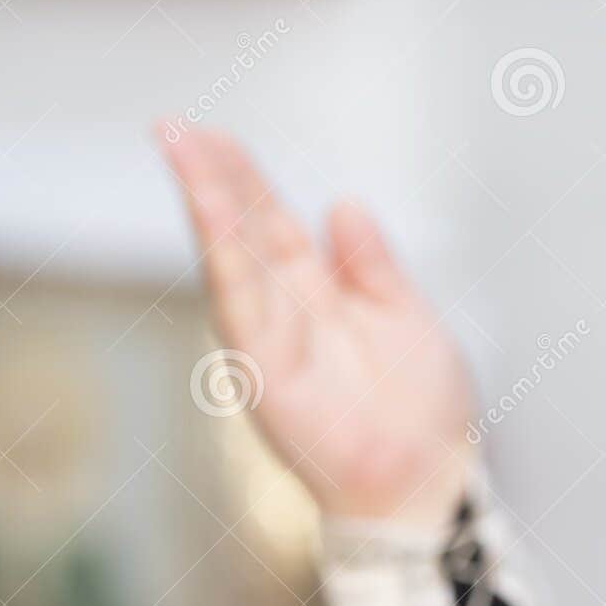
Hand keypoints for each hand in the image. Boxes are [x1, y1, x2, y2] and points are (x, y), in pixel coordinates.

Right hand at [160, 127, 473, 526]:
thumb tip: (342, 204)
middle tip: (174, 127)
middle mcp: (289, 317)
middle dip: (211, 179)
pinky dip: (224, 257)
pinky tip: (210, 211)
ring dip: (205, 205)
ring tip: (180, 150)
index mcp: (323, 298)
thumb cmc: (424, 411)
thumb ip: (373, 265)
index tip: (215, 136)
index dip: (245, 182)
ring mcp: (272, 344)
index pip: (273, 228)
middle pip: (243, 235)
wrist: (430, 478)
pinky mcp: (265, 374)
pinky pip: (239, 305)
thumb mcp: (405, 316)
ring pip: (231, 261)